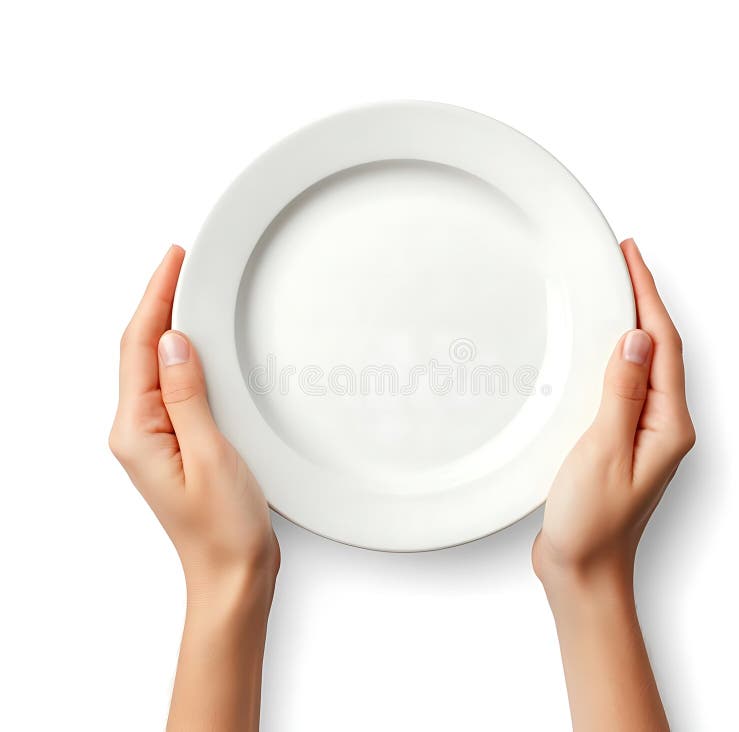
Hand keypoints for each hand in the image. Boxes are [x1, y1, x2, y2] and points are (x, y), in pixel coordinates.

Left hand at [109, 245, 279, 599]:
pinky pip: (175, 387)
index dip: (155, 298)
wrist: (233, 573)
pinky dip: (186, 357)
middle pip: (141, 352)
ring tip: (189, 291)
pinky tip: (202, 345)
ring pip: (157, 367)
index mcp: (137, 431)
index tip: (173, 261)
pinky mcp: (179, 442)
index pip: (139, 348)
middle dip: (159, 303)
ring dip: (171, 326)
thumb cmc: (223, 527)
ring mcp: (158, 437)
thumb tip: (173, 342)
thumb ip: (187, 395)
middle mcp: (139, 431)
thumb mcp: (210, 453)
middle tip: (183, 264)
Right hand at [533, 238, 694, 588]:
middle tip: (621, 263)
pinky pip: (620, 386)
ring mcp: (640, 433)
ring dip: (627, 325)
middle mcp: (661, 425)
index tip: (631, 257)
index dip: (648, 296)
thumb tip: (638, 339)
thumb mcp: (604, 451)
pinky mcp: (617, 441)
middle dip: (642, 301)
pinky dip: (610, 357)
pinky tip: (593, 350)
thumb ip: (622, 393)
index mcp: (667, 425)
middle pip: (659, 349)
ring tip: (609, 293)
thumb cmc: (593, 524)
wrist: (581, 571)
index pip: (664, 345)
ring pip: (641, 366)